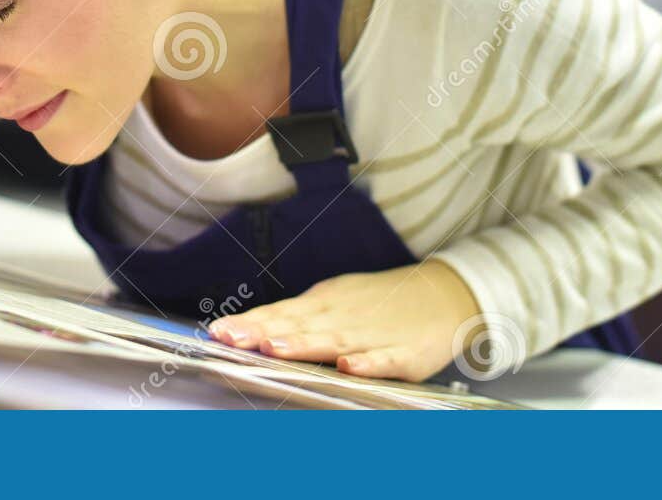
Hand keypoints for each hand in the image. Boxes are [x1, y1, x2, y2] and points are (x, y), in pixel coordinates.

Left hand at [206, 259, 479, 381]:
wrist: (444, 295)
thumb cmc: (382, 304)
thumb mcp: (336, 303)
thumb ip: (298, 320)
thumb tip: (254, 330)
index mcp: (325, 305)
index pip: (280, 314)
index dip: (249, 323)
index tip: (217, 331)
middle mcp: (343, 318)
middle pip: (298, 326)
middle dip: (263, 332)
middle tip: (230, 338)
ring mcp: (373, 335)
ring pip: (334, 341)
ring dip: (303, 345)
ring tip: (274, 347)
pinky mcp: (404, 354)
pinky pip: (383, 360)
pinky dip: (366, 363)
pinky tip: (348, 366)